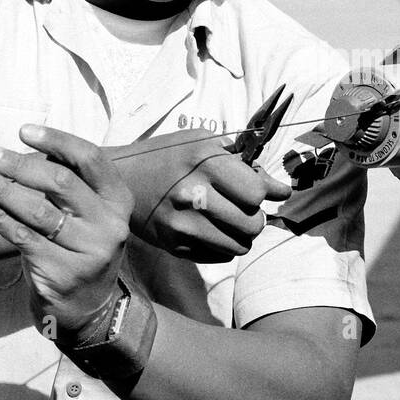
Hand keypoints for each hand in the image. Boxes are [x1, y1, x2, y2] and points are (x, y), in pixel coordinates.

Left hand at [0, 124, 133, 344]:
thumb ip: (68, 185)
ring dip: (1, 189)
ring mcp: (90, 250)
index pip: (90, 160)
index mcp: (118, 200)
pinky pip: (22, 237)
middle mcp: (110, 224)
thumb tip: (20, 150)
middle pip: (61, 183)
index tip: (24, 131)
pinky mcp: (64, 272)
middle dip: (18, 164)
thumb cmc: (79, 247)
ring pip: (38, 211)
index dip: (58, 141)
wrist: (88, 307)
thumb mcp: (88, 214)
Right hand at [104, 129, 292, 262]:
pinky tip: (213, 229)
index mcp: (204, 162)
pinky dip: (224, 246)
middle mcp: (193, 195)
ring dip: (242, 235)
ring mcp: (182, 224)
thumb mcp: (203, 143)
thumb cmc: (169, 156)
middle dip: (257, 216)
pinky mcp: (174, 246)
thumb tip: (278, 189)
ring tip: (232, 220)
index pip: (257, 193)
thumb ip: (243, 162)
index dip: (268, 192)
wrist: (121, 179)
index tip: (274, 191)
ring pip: (240, 246)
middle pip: (253, 224)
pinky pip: (220, 257)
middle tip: (247, 207)